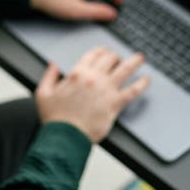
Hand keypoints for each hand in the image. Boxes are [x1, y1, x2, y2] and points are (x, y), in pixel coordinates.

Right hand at [35, 47, 149, 142]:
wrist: (64, 138)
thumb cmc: (54, 119)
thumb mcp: (43, 93)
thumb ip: (49, 76)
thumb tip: (53, 65)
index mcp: (77, 73)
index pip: (93, 54)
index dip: (101, 51)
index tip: (105, 51)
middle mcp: (94, 78)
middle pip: (111, 58)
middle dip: (116, 56)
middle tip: (119, 58)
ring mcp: (106, 90)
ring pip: (125, 69)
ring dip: (134, 61)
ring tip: (140, 58)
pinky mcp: (115, 104)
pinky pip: (133, 90)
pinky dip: (142, 84)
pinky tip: (146, 80)